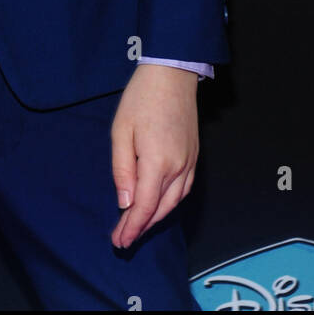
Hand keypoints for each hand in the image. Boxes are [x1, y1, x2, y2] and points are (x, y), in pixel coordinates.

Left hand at [110, 64, 198, 248]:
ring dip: (156, 218)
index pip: (144, 206)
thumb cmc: (141, 98)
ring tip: (138, 227)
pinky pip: (184, 189)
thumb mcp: (121, 131)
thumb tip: (125, 202)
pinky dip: (171, 203)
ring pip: (174, 202)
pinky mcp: (194, 155)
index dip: (131, 227)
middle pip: (160, 209)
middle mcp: (178, 167)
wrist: (172, 74)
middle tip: (123, 239)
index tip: (119, 241)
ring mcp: (190, 162)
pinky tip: (159, 206)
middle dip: (141, 227)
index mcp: (158, 162)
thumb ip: (122, 169)